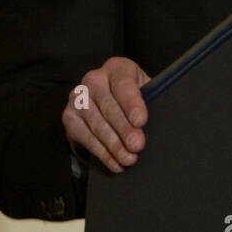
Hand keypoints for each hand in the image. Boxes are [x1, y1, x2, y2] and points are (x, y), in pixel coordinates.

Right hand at [62, 57, 149, 173]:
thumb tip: (163, 118)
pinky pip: (86, 138)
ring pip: (98, 125)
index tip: (141, 121)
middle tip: (137, 145)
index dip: (132, 103)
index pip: (124, 84)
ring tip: (129, 158)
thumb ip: (150, 99)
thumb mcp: (143, 90)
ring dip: (114, 145)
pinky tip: (115, 162)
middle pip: (110, 107)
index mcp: (117, 68)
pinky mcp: (69, 117)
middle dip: (125, 129)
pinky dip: (103, 153)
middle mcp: (94, 79)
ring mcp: (78, 98)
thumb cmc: (131, 95)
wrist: (103, 100)